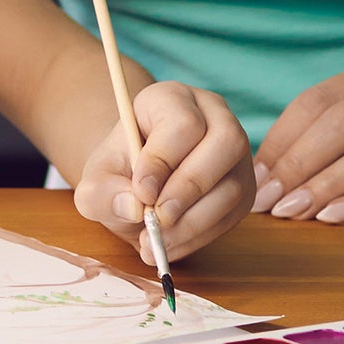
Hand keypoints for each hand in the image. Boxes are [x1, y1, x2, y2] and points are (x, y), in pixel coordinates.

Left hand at [74, 81, 252, 262]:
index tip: (141, 191)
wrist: (137, 188)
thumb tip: (133, 206)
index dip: (163, 159)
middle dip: (188, 188)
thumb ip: (103, 190)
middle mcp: (214, 118)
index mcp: (172, 99)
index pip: (182, 121)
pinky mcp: (245, 189)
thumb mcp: (97, 179)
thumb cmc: (119, 172)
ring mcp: (237, 154)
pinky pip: (234, 215)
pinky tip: (171, 245)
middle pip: (224, 143)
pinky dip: (201, 236)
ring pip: (233, 185)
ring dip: (193, 222)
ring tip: (156, 241)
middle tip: (156, 220)